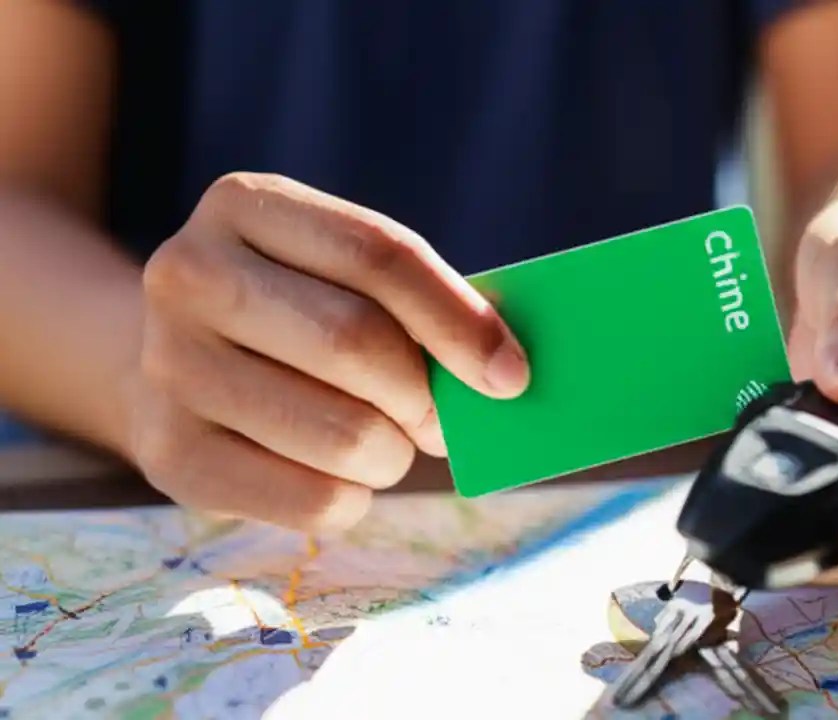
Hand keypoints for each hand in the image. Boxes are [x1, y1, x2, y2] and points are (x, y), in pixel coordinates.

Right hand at [129, 173, 528, 530]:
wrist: (182, 364)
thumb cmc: (300, 314)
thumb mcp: (345, 277)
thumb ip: (421, 303)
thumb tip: (508, 371)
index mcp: (244, 205)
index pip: (378, 255)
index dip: (459, 319)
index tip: (512, 375)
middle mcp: (187, 274)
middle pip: (356, 343)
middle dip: (426, 396)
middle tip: (442, 421)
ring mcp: (167, 365)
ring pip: (342, 434)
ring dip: (393, 454)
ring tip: (385, 442)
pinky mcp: (169, 455)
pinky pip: (313, 500)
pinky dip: (354, 497)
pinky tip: (337, 473)